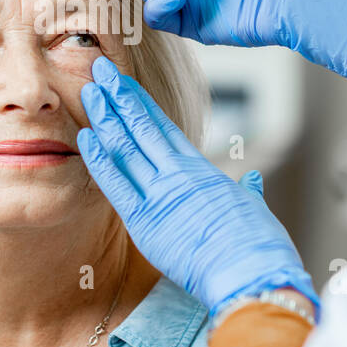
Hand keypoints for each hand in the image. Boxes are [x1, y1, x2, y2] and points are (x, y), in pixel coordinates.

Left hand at [77, 55, 320, 315]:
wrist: (254, 276)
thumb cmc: (260, 249)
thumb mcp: (255, 210)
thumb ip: (248, 191)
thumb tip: (251, 180)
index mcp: (202, 171)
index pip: (163, 126)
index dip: (139, 101)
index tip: (122, 82)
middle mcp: (179, 176)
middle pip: (141, 127)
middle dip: (117, 96)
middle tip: (98, 70)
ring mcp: (161, 196)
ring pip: (127, 148)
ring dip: (105, 118)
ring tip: (88, 91)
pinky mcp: (147, 222)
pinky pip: (117, 186)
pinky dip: (100, 160)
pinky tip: (86, 137)